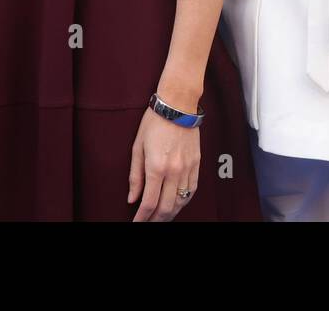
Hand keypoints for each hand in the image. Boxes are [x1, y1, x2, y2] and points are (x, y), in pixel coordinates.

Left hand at [128, 105, 200, 221]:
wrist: (178, 105)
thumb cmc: (155, 122)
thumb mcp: (137, 148)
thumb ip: (135, 176)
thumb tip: (132, 198)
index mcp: (156, 167)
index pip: (149, 203)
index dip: (142, 218)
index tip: (137, 223)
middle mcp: (174, 171)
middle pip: (166, 207)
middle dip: (156, 220)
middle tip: (148, 223)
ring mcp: (188, 168)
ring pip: (181, 201)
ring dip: (170, 213)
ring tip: (161, 217)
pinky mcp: (197, 163)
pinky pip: (192, 189)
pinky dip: (184, 201)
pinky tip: (177, 204)